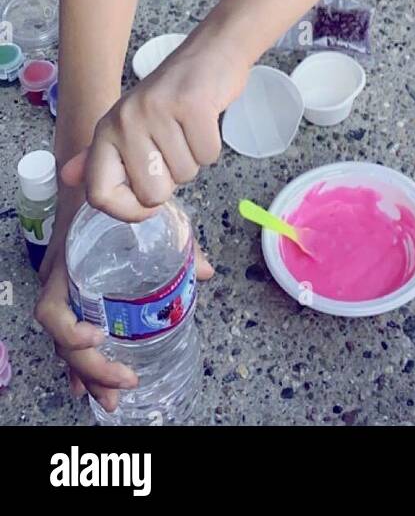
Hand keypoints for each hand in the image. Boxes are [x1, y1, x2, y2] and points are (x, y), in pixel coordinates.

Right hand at [35, 189, 213, 414]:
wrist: (90, 174)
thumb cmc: (113, 191)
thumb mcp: (142, 208)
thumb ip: (176, 237)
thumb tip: (204, 272)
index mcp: (68, 260)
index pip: (52, 308)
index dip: (70, 331)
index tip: (100, 335)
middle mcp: (59, 281)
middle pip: (60, 338)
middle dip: (89, 367)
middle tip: (124, 381)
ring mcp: (63, 290)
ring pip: (63, 342)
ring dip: (86, 373)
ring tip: (112, 398)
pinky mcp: (73, 295)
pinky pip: (69, 335)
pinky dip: (82, 361)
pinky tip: (94, 383)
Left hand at [61, 38, 248, 221]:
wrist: (210, 54)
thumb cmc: (171, 94)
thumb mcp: (128, 122)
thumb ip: (100, 155)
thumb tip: (68, 176)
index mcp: (107, 129)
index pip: (100, 194)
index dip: (127, 211)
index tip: (147, 203)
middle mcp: (126, 120)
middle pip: (151, 193)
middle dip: (171, 180)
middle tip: (174, 146)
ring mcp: (158, 111)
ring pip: (184, 176)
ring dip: (193, 159)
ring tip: (188, 129)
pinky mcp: (192, 105)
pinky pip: (207, 157)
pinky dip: (211, 147)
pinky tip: (204, 122)